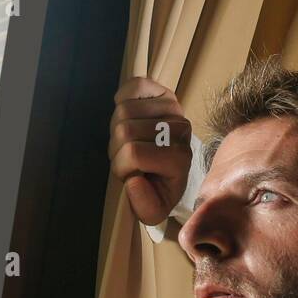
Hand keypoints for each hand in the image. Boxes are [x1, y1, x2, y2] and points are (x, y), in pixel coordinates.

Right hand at [108, 77, 192, 226]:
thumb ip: (145, 206)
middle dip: (116, 148)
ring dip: (116, 128)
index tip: (129, 175)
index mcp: (179, 160)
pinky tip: (128, 117)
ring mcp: (173, 108)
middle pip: (125, 130)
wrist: (169, 170)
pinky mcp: (163, 92)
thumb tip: (134, 181)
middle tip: (125, 158)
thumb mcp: (152, 211)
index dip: (121, 167)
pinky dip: (122, 99)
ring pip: (123, 110)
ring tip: (127, 141)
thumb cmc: (157, 189)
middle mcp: (181, 129)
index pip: (133, 153)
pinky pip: (134, 86)